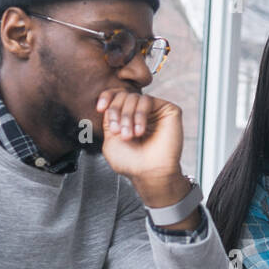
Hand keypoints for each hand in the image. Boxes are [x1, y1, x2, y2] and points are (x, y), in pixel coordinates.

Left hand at [97, 89, 189, 207]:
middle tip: (119, 132)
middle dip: (117, 113)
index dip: (106, 98)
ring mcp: (155, 111)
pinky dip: (139, 114)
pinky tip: (140, 130)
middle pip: (124, 95)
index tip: (100, 108)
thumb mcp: (110, 140)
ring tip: (130, 135)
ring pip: (135, 97)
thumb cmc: (131, 163)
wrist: (149, 173)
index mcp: (127, 117)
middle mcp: (141, 113)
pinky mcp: (168, 110)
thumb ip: (108, 120)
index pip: (116, 96)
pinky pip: (148, 100)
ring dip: (127, 116)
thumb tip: (108, 105)